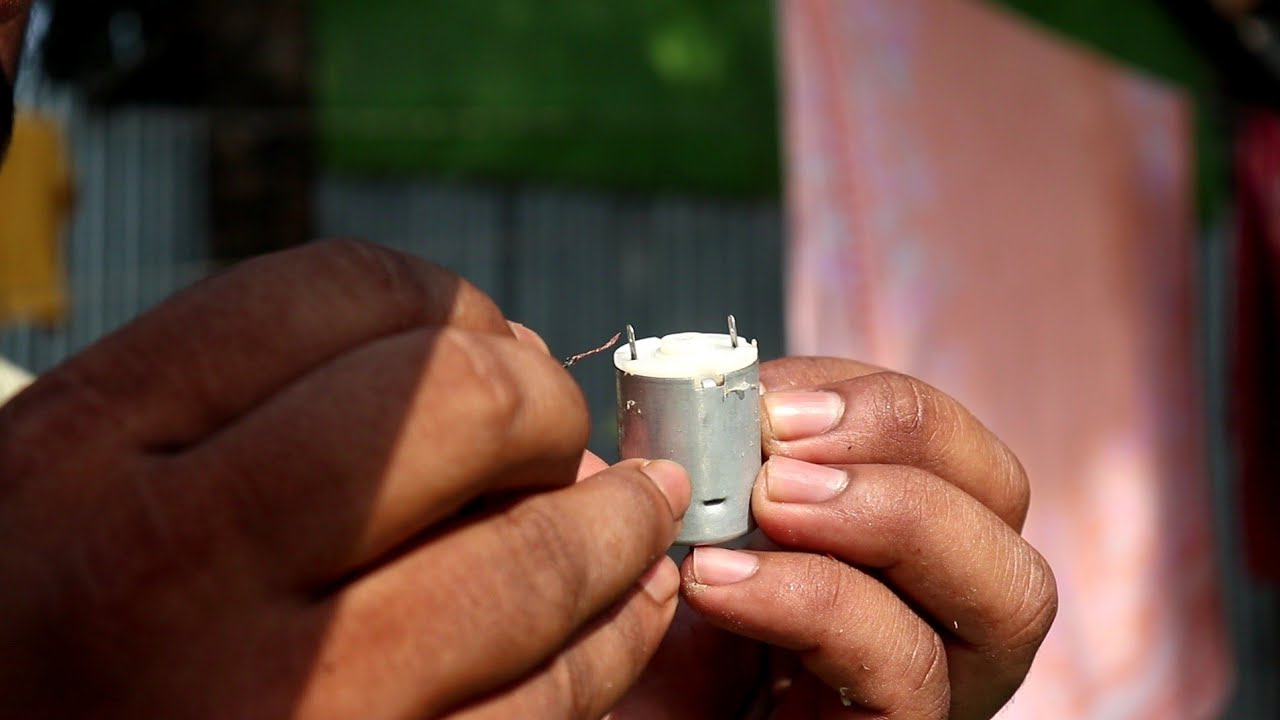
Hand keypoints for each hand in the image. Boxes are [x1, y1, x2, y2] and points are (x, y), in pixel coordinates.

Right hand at [0, 240, 690, 718]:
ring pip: (532, 559)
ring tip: (639, 506)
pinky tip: (628, 608)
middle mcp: (172, 568)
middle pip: (459, 402)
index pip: (340, 293)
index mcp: (86, 449)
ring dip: (618, 518)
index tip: (485, 342)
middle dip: (544, 399)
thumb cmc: (53, 638)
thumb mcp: (74, 485)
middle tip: (555, 430)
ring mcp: (282, 700)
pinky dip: (614, 640)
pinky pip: (548, 703)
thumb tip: (489, 356)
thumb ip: (234, 400)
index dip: (449, 304)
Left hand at [609, 358, 1056, 718]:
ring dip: (887, 513)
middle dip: (901, 432)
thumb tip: (690, 386)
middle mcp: (942, 613)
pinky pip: (908, 670)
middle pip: (1005, 493)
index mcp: (898, 544)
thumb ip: (703, 461)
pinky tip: (718, 584)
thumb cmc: (637, 648)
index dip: (864, 396)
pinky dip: (817, 602)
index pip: (945, 440)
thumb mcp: (673, 532)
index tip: (760, 394)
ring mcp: (938, 688)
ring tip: (768, 501)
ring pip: (1009, 588)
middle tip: (778, 435)